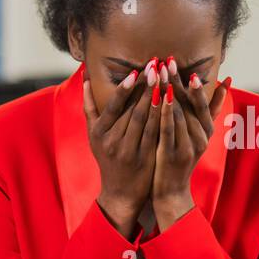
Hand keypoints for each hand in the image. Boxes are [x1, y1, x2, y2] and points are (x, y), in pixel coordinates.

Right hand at [82, 66, 158, 237]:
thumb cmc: (107, 157)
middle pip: (132, 110)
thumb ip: (90, 106)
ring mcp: (129, 151)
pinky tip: (172, 101)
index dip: (124, 89)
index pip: (113, 107)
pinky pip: (156, 132)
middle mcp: (112, 142)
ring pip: (146, 120)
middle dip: (145, 86)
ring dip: (157, 97)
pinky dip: (164, 115)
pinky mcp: (145, 158)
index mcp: (99, 134)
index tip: (135, 72)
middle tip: (155, 65)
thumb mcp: (93, 135)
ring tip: (165, 78)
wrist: (120, 192)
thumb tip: (85, 78)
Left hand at [152, 62, 230, 229]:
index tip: (187, 65)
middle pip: (191, 104)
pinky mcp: (174, 154)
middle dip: (179, 80)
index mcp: (206, 130)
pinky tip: (159, 98)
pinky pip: (170, 129)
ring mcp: (188, 146)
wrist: (171, 192)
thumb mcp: (198, 133)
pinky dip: (166, 112)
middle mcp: (201, 136)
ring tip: (160, 73)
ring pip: (180, 113)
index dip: (195, 83)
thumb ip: (209, 109)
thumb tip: (227, 81)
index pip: (202, 102)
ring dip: (169, 91)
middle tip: (169, 60)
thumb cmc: (180, 158)